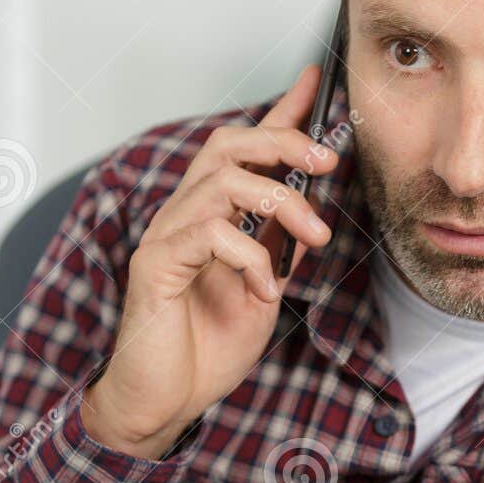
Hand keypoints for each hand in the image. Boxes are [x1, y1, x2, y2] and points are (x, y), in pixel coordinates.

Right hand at [81, 64, 337, 457]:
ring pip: (222, 181)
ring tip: (315, 236)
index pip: (244, 150)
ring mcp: (165, 238)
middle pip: (228, 145)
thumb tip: (312, 214)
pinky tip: (264, 287)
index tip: (316, 81)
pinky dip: (249, 255)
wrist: (164, 402)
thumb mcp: (263, 291)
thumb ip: (281, 250)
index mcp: (211, 218)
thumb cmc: (205, 349)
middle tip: (328, 161)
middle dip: (283, 141)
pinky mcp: (154, 266)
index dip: (280, 112)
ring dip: (280, 201)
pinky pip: (208, 235)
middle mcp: (183, 217)